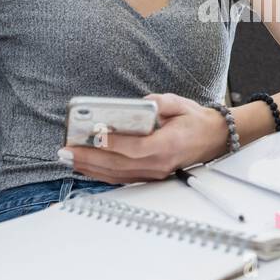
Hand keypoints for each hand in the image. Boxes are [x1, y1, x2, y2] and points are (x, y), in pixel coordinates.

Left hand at [61, 93, 229, 183]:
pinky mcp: (149, 175)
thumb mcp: (180, 104)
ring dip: (90, 168)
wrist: (214, 139)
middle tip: (66, 150)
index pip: (137, 147)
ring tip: (68, 158)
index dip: (114, 144)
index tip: (94, 137)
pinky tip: (85, 165)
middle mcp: (160, 163)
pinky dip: (100, 173)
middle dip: (90, 158)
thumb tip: (139, 103)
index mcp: (168, 145)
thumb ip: (159, 102)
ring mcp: (154, 173)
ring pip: (117, 174)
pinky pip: (121, 177)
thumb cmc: (195, 121)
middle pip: (119, 165)